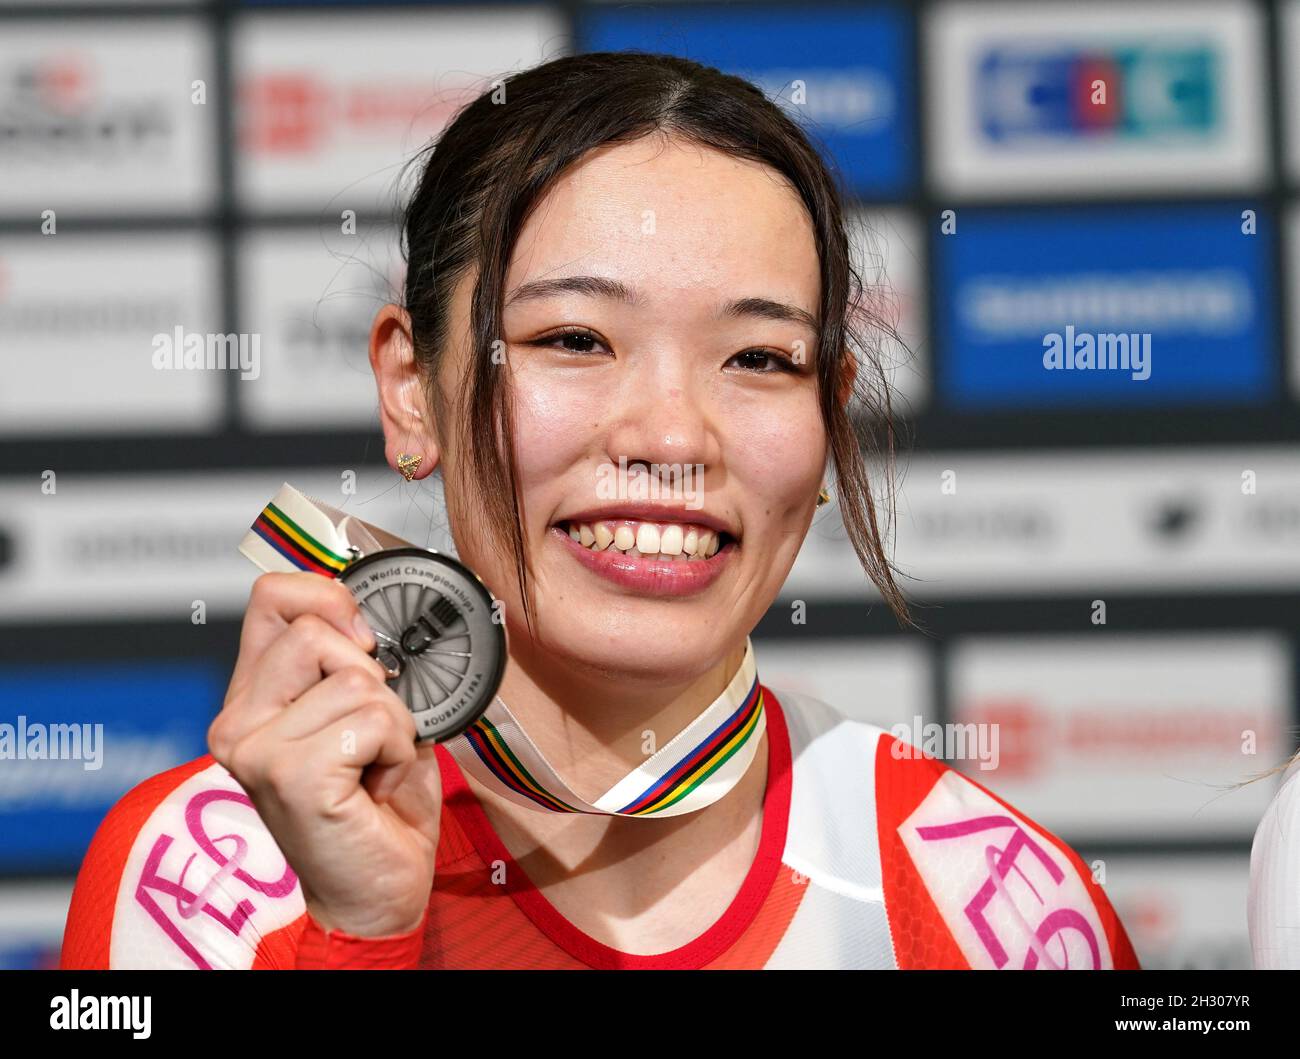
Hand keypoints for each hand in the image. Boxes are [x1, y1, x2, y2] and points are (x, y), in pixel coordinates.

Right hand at [208, 571, 440, 937]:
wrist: (377, 888)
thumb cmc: (374, 803)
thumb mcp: (363, 712)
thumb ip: (350, 662)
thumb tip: (365, 617)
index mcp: (254, 695)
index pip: (272, 597)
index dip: (327, 597)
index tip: (362, 638)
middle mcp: (239, 720)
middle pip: (316, 630)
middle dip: (371, 677)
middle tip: (370, 735)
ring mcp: (256, 748)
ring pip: (356, 678)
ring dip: (392, 722)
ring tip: (373, 766)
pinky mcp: (289, 774)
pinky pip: (373, 719)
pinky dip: (396, 750)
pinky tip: (375, 786)